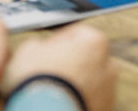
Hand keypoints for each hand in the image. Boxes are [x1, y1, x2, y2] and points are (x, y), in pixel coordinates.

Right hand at [1, 24, 116, 110]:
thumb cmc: (40, 81)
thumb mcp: (29, 50)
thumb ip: (42, 44)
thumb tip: (40, 49)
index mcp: (94, 41)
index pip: (76, 33)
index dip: (58, 41)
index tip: (46, 50)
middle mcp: (108, 63)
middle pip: (87, 57)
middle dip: (71, 62)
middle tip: (50, 71)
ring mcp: (108, 89)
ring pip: (91, 80)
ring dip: (76, 82)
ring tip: (54, 90)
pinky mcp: (105, 108)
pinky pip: (91, 99)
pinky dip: (79, 99)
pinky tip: (62, 101)